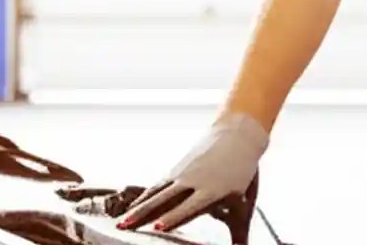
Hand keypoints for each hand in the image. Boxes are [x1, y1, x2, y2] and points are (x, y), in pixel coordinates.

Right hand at [116, 112, 268, 233]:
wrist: (236, 136)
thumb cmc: (242, 172)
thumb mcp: (245, 201)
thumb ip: (240, 230)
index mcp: (211, 191)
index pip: (188, 207)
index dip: (172, 218)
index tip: (157, 227)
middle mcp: (193, 182)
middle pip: (164, 200)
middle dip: (144, 215)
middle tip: (125, 227)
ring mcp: (182, 174)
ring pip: (155, 193)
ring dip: (138, 208)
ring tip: (122, 222)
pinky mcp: (177, 169)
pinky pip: (157, 186)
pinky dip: (143, 198)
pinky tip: (132, 207)